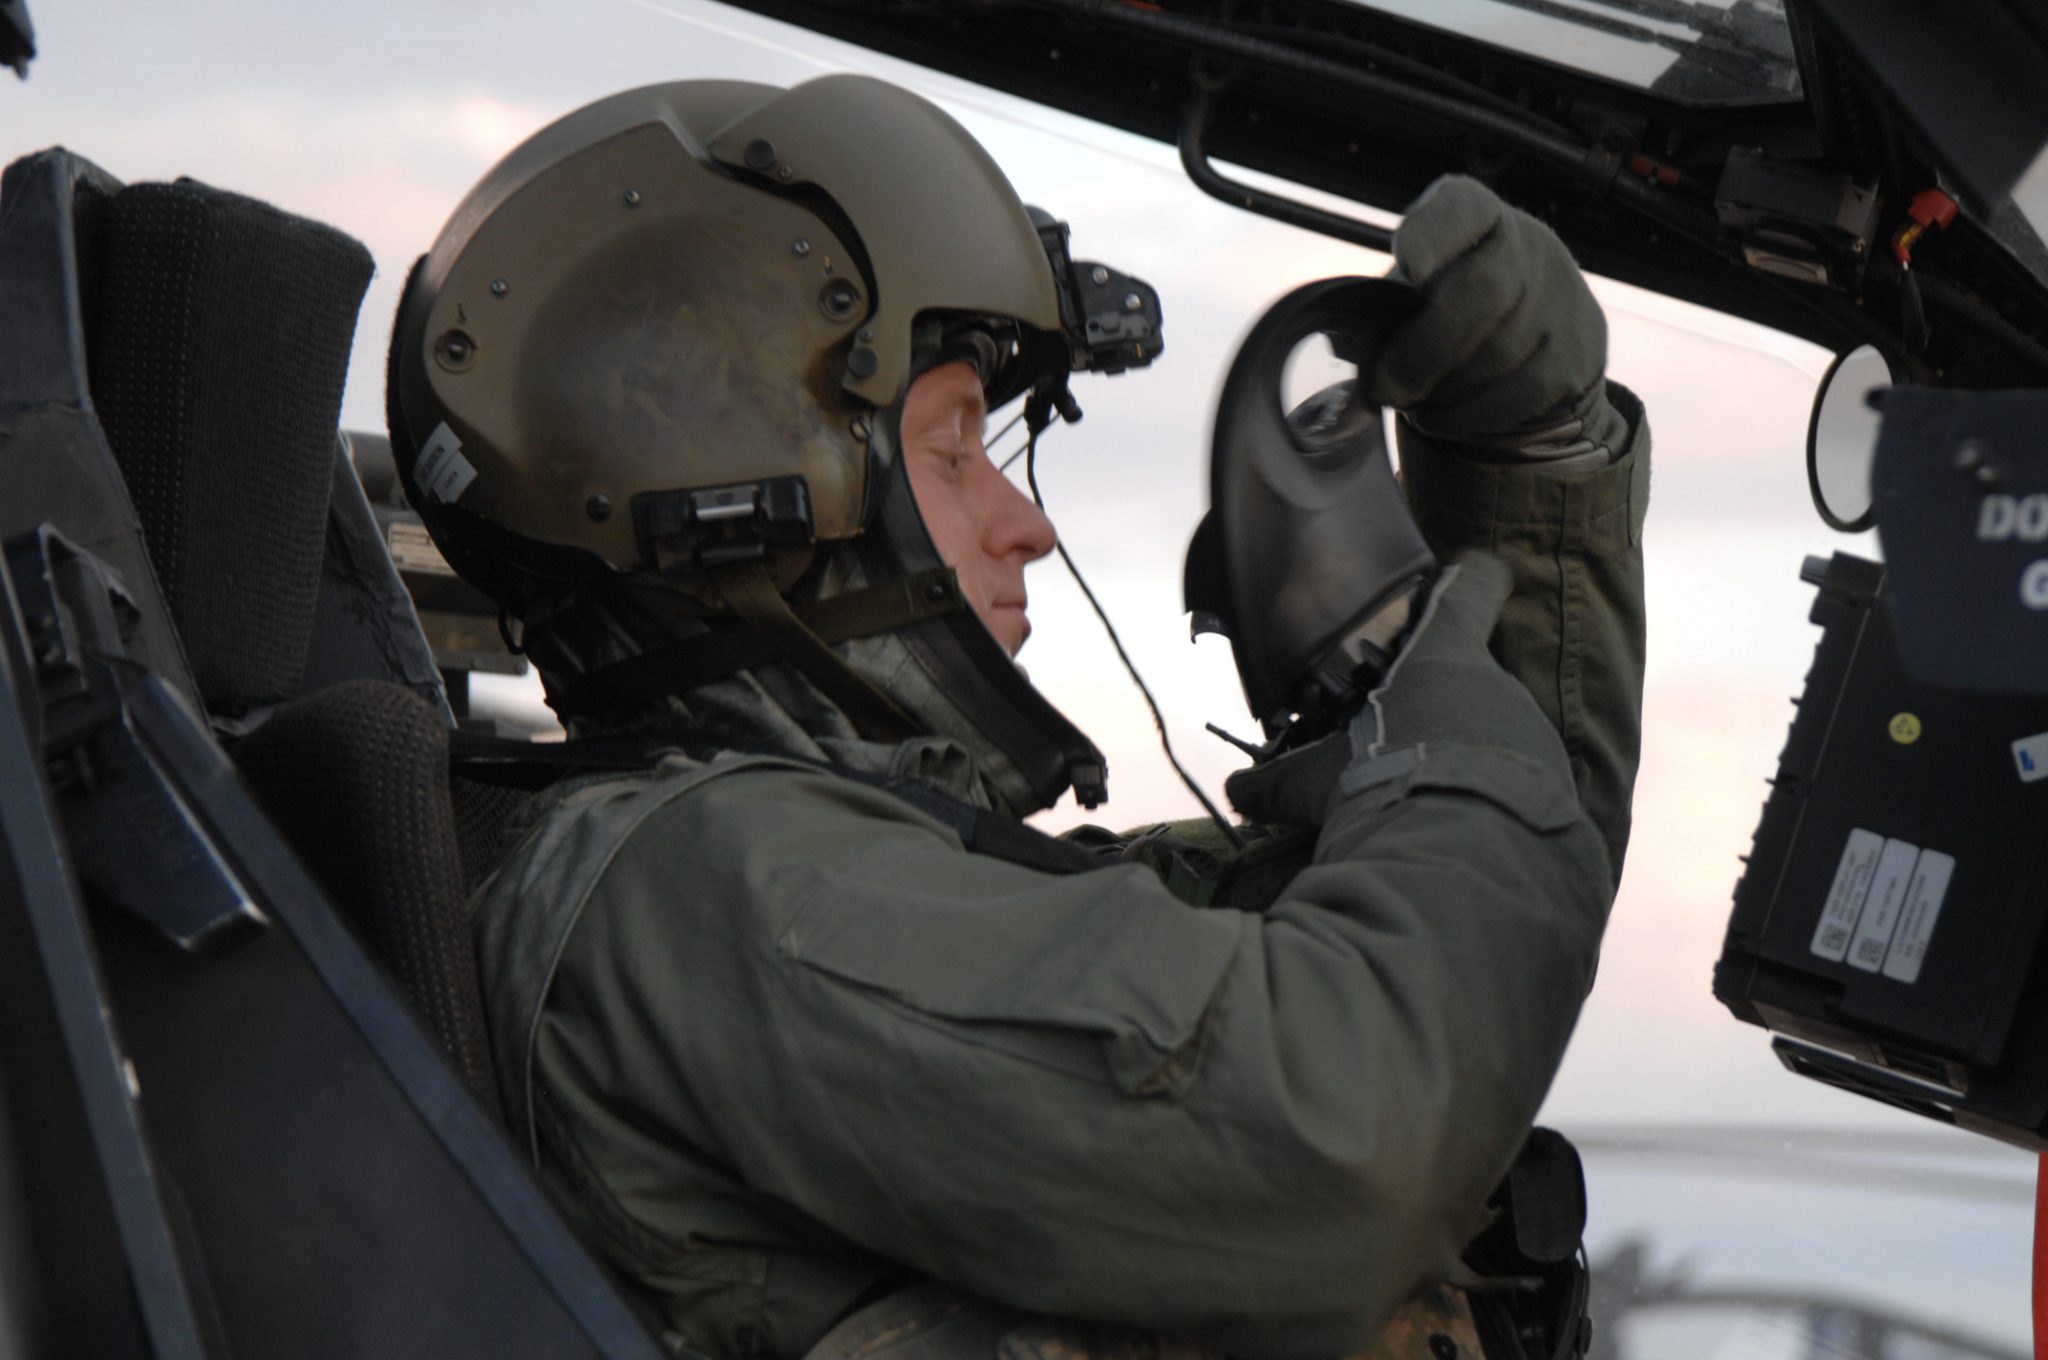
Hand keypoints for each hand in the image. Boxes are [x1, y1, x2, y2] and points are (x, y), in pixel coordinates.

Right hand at [1225, 552, 1569, 825]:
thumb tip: (1237, 790)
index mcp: (1444, 657)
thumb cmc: (1381, 785)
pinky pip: (1523, 780)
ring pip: (1500, 732)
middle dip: (1446, 706)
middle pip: (1476, 677)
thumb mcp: (1316, 783)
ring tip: (1431, 798)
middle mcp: (1499, 684)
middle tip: (1407, 742)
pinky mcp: (1556, 783)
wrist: (1458, 849)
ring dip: (1471, 755)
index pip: (1473, 588)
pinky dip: (1497, 796)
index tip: (1470, 576)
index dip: (1472, 578)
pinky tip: (1465, 827)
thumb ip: (1277, 783)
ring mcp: (1533, 733)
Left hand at [1366, 176, 1623, 463]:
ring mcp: (1563, 296)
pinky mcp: (1580, 349)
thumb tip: (1344, 342)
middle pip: (1485, 289)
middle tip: (1388, 388)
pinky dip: (1475, 413)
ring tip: (1417, 403)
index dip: (1432, 236)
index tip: (1408, 268)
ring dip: (1446, 390)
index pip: (1460, 207)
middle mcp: (1529, 245)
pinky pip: (1523, 391)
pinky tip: (1450, 416)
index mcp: (1477, 216)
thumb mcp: (1415, 291)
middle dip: (1425, 349)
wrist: (1535, 346)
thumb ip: (1383, 306)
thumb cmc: (1453, 312)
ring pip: (1503, 350)